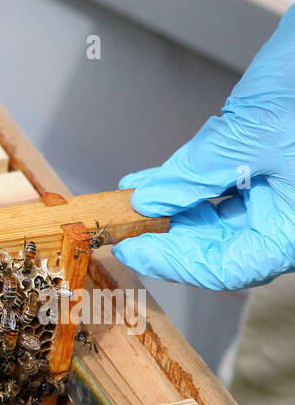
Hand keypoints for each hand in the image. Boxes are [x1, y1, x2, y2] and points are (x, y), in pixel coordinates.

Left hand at [114, 7, 294, 290]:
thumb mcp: (244, 138)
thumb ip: (194, 176)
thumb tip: (151, 201)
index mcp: (294, 227)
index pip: (228, 267)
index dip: (175, 263)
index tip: (135, 251)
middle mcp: (289, 215)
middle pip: (221, 246)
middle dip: (170, 236)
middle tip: (127, 229)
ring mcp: (282, 190)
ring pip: (218, 218)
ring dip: (173, 210)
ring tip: (134, 202)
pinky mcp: (271, 164)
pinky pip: (223, 186)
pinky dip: (187, 184)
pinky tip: (153, 181)